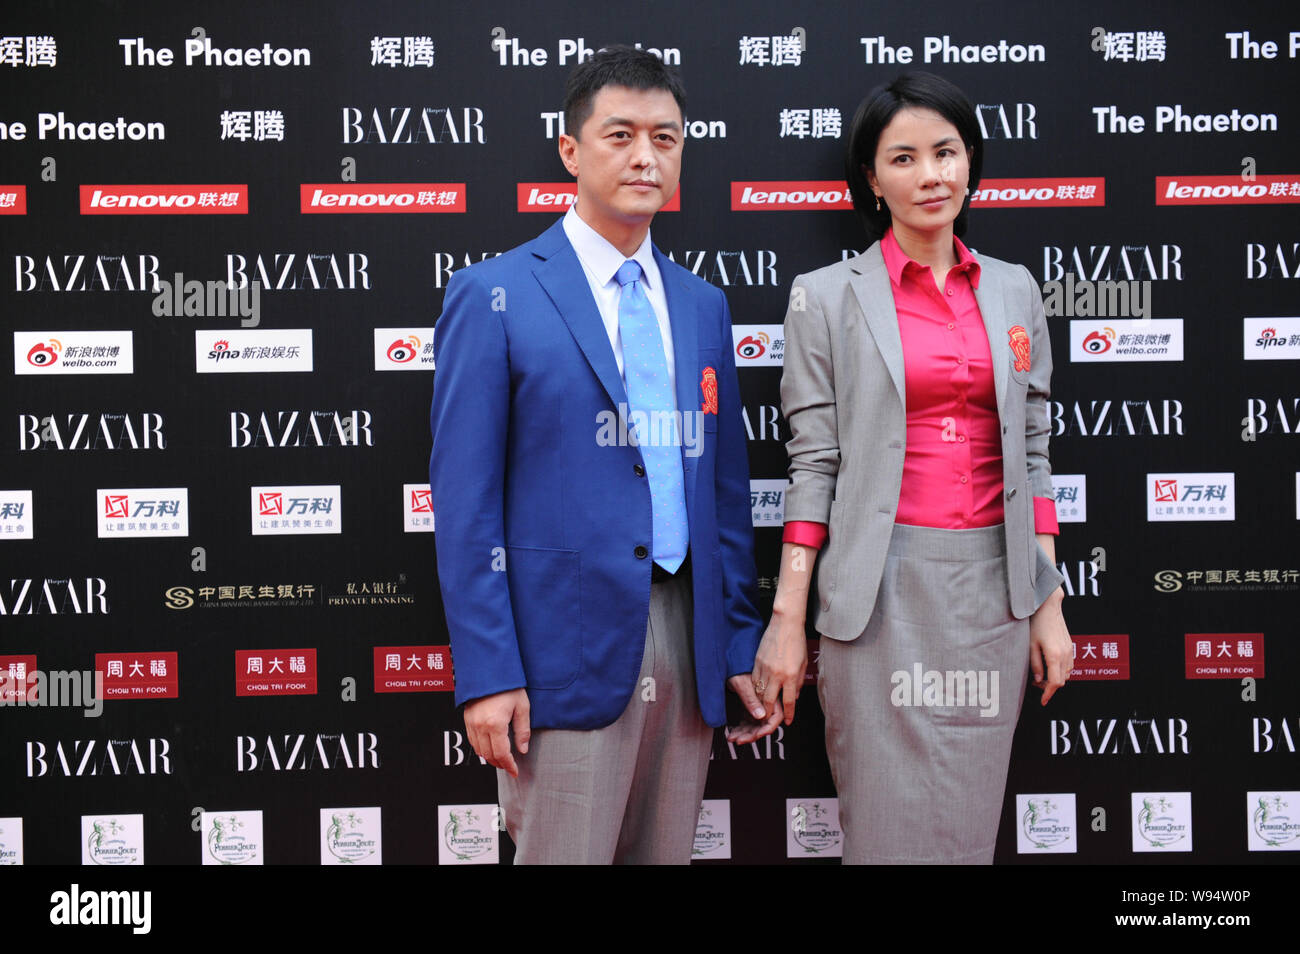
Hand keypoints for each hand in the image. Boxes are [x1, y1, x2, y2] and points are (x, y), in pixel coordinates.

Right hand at [463, 687, 530, 776]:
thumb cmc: (508, 686)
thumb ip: (523, 731)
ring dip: (490, 758)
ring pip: (479, 750)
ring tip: (501, 758)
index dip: (509, 765)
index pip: (502, 754)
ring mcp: (472, 723)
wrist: (490, 671)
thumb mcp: (522, 707)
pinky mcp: (467, 719)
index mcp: (495, 724)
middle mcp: (480, 725)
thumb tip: (522, 749)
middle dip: (500, 764)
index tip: (515, 771)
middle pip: (489, 755)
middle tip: (510, 766)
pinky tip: (490, 747)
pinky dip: (481, 748)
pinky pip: (472, 740)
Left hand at [725, 673, 779, 744]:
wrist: (729, 662)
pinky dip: (740, 729)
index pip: (775, 718)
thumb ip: (751, 700)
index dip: (767, 728)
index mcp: (769, 696)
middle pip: (763, 725)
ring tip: (732, 738)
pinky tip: (731, 733)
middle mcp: (765, 703)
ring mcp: (757, 707)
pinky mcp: (749, 708)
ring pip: (754, 726)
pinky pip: (747, 723)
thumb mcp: (742, 684)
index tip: (757, 735)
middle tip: (739, 739)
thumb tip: (761, 716)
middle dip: (751, 735)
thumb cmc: (737, 668)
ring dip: (744, 734)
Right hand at [726, 611, 807, 743]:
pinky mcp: (757, 662)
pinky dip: (756, 689)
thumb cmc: (797, 642)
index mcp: (790, 676)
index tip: (788, 721)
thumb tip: (794, 696)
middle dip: (769, 714)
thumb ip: (798, 682)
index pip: (789, 702)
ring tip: (764, 708)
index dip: (789, 714)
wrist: (785, 624)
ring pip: (759, 692)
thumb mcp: (803, 664)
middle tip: (770, 719)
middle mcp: (776, 674)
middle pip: (769, 702)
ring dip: (761, 703)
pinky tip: (758, 692)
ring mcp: (764, 668)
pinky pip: (754, 681)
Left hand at [1029, 590, 1070, 704]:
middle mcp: (1065, 655)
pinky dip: (1060, 671)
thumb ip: (1035, 664)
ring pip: (1067, 674)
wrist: (1048, 607)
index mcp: (1054, 656)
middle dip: (1049, 687)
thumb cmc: (1037, 624)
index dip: (1048, 694)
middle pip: (1062, 681)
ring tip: (1040, 675)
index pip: (1055, 683)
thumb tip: (1038, 679)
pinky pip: (1069, 665)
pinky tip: (1049, 666)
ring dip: (1056, 679)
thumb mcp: (1030, 645)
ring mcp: (1069, 650)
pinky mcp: (1070, 647)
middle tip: (1035, 684)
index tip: (1042, 701)